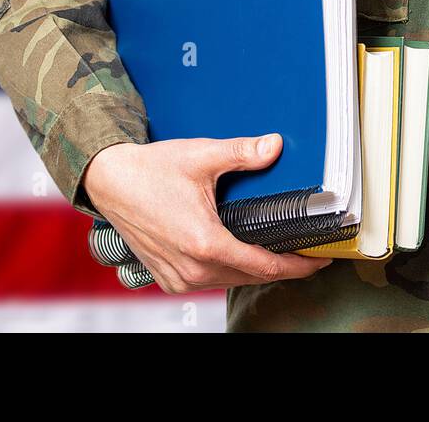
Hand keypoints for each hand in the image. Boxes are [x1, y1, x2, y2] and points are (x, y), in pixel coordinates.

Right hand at [83, 134, 332, 293]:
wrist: (108, 181)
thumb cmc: (149, 170)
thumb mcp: (201, 157)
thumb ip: (242, 153)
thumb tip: (274, 146)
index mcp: (205, 243)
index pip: (265, 266)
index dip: (298, 266)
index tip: (320, 259)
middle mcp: (192, 267)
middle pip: (251, 277)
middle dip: (282, 267)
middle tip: (307, 253)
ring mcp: (178, 277)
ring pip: (230, 281)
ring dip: (255, 270)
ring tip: (279, 253)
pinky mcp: (168, 277)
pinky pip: (209, 282)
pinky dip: (228, 272)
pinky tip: (241, 255)